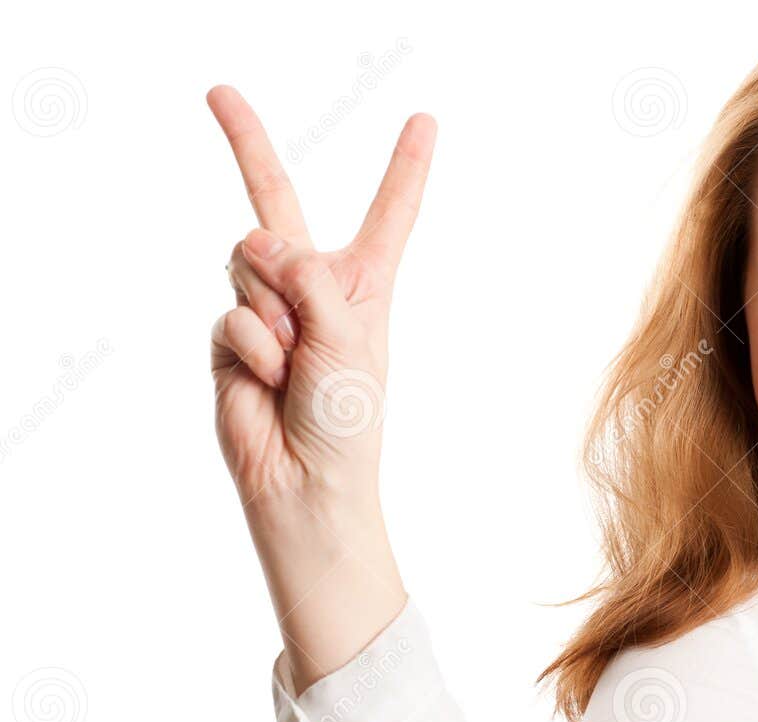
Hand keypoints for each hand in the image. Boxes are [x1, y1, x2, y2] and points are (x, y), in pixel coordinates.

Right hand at [207, 84, 435, 511]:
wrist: (306, 481)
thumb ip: (308, 278)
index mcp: (365, 284)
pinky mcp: (230, 334)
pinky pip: (231, 311)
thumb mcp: (350, 338)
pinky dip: (255, 346)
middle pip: (276, 201)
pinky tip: (269, 381)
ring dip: (274, 313)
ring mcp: (266, 306)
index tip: (425, 121)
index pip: (389, 215)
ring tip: (295, 364)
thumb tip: (255, 238)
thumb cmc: (347, 418)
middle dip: (245, 143)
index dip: (406, 168)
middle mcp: (313, 285)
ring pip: (248, 262)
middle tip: (218, 90)